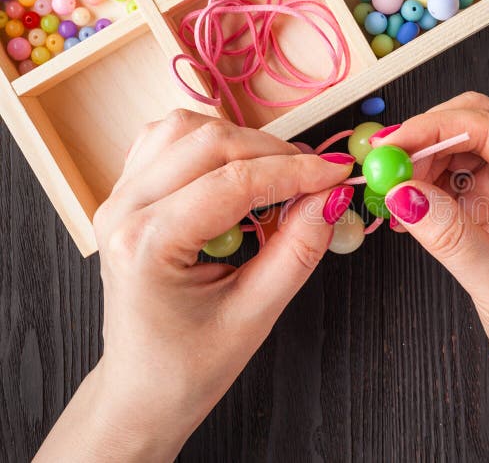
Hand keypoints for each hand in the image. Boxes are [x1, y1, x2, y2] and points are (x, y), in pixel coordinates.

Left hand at [36, 110, 354, 460]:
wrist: (142, 389)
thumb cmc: (190, 365)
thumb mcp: (256, 314)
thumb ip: (298, 250)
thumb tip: (332, 197)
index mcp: (148, 244)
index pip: (235, 182)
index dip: (296, 171)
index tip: (339, 173)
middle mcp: (123, 210)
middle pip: (210, 142)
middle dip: (274, 152)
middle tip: (317, 178)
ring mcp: (118, 198)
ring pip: (186, 129)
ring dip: (242, 142)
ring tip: (278, 177)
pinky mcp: (127, 196)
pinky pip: (169, 142)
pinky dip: (211, 145)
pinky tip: (237, 173)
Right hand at [372, 92, 488, 461]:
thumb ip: (449, 233)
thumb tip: (403, 191)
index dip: (434, 128)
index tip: (390, 144)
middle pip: (476, 126)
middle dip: (425, 139)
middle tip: (383, 164)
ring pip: (461, 149)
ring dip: (422, 163)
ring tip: (391, 192)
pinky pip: (455, 180)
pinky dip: (426, 187)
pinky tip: (406, 208)